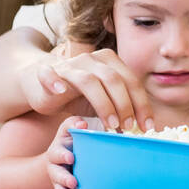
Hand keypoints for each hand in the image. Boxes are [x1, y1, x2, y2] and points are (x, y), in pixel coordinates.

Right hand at [20, 42, 153, 132]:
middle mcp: (92, 60)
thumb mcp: (103, 100)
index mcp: (110, 62)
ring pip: (90, 81)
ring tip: (111, 125)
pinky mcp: (47, 72)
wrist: (41, 83)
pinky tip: (60, 92)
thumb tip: (143, 129)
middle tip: (129, 127)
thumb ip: (121, 107)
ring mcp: (69, 65)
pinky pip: (49, 74)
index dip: (142, 104)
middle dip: (125, 105)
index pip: (131, 82)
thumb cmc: (78, 94)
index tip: (147, 126)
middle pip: (114, 80)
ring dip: (103, 104)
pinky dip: (55, 82)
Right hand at [46, 116, 85, 188]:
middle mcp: (57, 171)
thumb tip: (81, 122)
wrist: (62, 162)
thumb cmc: (70, 144)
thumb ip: (71, 125)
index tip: (70, 157)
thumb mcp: (67, 133)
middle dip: (64, 179)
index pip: (56, 154)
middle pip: (57, 175)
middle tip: (72, 182)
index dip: (62, 155)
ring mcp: (62, 186)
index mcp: (57, 154)